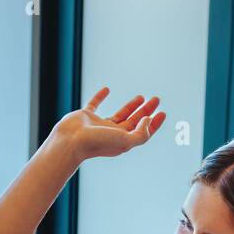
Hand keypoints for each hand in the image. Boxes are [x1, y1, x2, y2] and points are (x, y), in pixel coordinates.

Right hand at [52, 87, 166, 161]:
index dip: (154, 123)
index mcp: (122, 141)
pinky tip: (107, 89)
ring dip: (131, 105)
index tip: (163, 112)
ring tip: (142, 96)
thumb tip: (149, 120)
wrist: (71, 141)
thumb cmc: (97, 143)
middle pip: (135, 121)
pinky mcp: (86, 116)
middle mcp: (112, 134)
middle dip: (147, 110)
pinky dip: (100, 96)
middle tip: (156, 99)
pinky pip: (95, 103)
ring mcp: (99, 125)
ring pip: (120, 113)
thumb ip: (141, 133)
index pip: (143, 132)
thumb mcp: (125, 141)